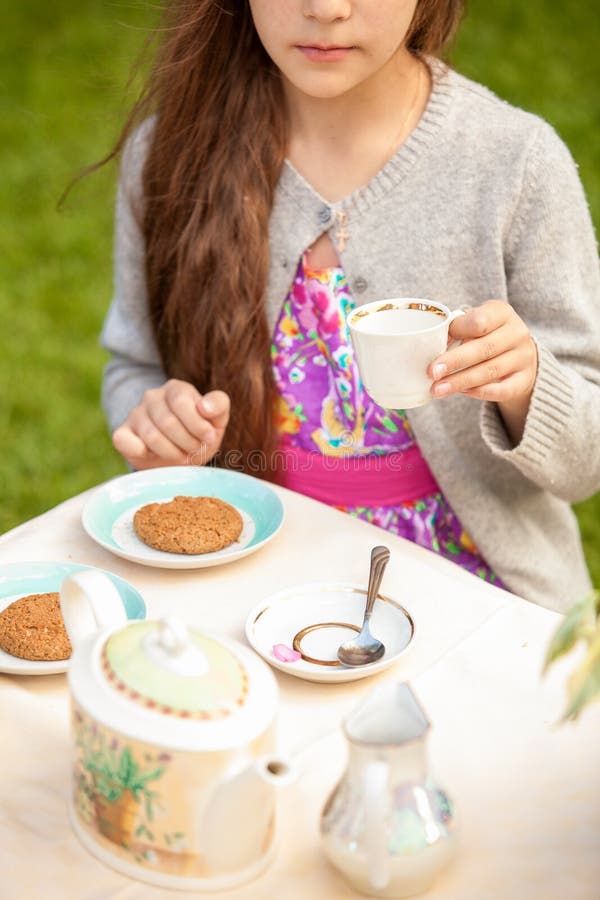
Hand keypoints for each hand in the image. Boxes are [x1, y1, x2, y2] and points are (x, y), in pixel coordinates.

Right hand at [112, 379, 229, 469]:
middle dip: (187, 442)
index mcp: (176, 389)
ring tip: (181, 454)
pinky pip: (124, 441)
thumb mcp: (217, 420)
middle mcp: (152, 397)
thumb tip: (204, 407)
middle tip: (195, 450)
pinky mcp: (122, 433)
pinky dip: (141, 452)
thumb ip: (219, 405)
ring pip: (152, 436)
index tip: (209, 438)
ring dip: (172, 452)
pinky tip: (154, 455)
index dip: (197, 425)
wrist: (180, 456)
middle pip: (168, 422)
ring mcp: (135, 414)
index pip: (181, 402)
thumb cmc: (200, 434)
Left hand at [428, 300, 537, 442]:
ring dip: (461, 381)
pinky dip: (480, 392)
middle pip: (484, 349)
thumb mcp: (475, 322)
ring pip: (490, 371)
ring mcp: (524, 357)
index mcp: (502, 312)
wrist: (518, 352)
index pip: (480, 321)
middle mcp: (517, 333)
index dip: (457, 333)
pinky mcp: (525, 380)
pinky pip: (503, 390)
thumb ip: (457, 329)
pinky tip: (462, 392)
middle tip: (432, 373)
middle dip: (454, 362)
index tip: (436, 345)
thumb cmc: (486, 334)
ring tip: (438, 389)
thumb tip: (430, 346)